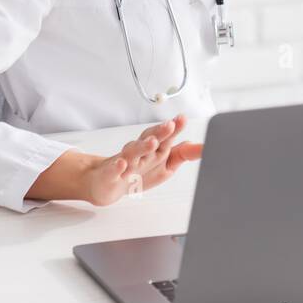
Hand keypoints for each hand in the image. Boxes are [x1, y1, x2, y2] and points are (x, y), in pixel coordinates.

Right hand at [83, 114, 203, 206]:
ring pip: (132, 153)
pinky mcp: (109, 175)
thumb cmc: (135, 172)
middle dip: (159, 132)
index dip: (172, 128)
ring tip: (152, 142)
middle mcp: (137, 152)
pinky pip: (112, 171)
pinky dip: (117, 167)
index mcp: (150, 149)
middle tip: (170, 125)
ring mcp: (122, 162)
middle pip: (148, 139)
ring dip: (142, 147)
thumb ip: (179, 154)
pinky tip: (122, 164)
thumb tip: (199, 145)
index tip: (182, 119)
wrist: (103, 183)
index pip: (162, 136)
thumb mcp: (162, 165)